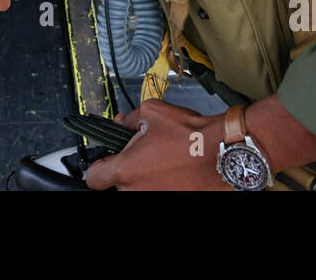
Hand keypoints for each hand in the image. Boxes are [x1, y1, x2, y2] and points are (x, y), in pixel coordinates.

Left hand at [84, 100, 232, 190]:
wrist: (222, 153)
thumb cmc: (190, 136)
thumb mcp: (153, 113)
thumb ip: (129, 119)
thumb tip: (121, 122)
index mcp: (125, 170)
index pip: (94, 178)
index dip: (100, 165)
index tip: (108, 160)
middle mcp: (136, 191)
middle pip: (120, 183)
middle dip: (130, 168)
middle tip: (147, 153)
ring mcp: (154, 199)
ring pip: (140, 189)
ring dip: (147, 178)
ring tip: (165, 161)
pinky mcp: (171, 202)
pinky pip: (158, 192)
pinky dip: (164, 184)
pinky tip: (176, 171)